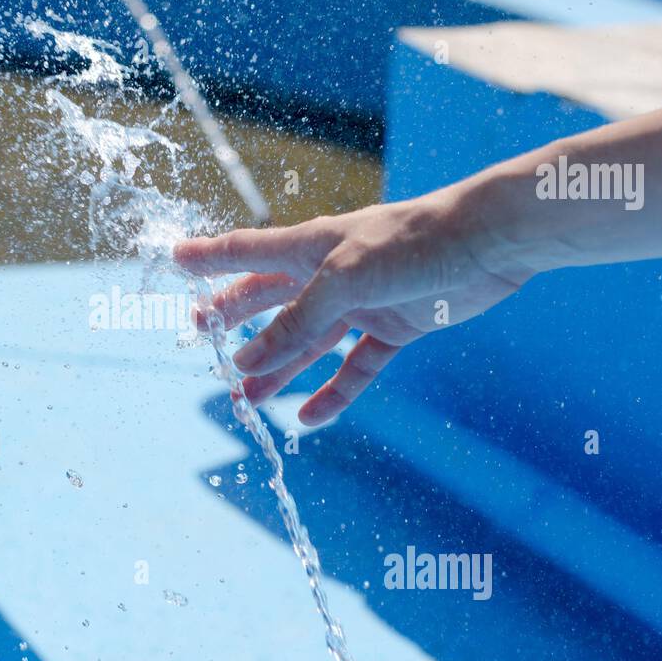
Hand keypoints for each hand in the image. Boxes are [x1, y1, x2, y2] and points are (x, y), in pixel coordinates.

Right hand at [173, 185, 535, 425]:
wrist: (488, 243)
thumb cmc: (412, 243)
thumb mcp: (343, 281)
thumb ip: (294, 323)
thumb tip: (247, 362)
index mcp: (310, 247)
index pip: (245, 252)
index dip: (208, 258)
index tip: (173, 260)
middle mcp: (331, 274)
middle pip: (270, 300)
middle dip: (235, 318)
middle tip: (200, 337)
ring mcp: (364, 302)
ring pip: (309, 342)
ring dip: (278, 369)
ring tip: (246, 399)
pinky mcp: (397, 326)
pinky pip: (355, 367)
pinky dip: (333, 392)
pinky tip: (310, 417)